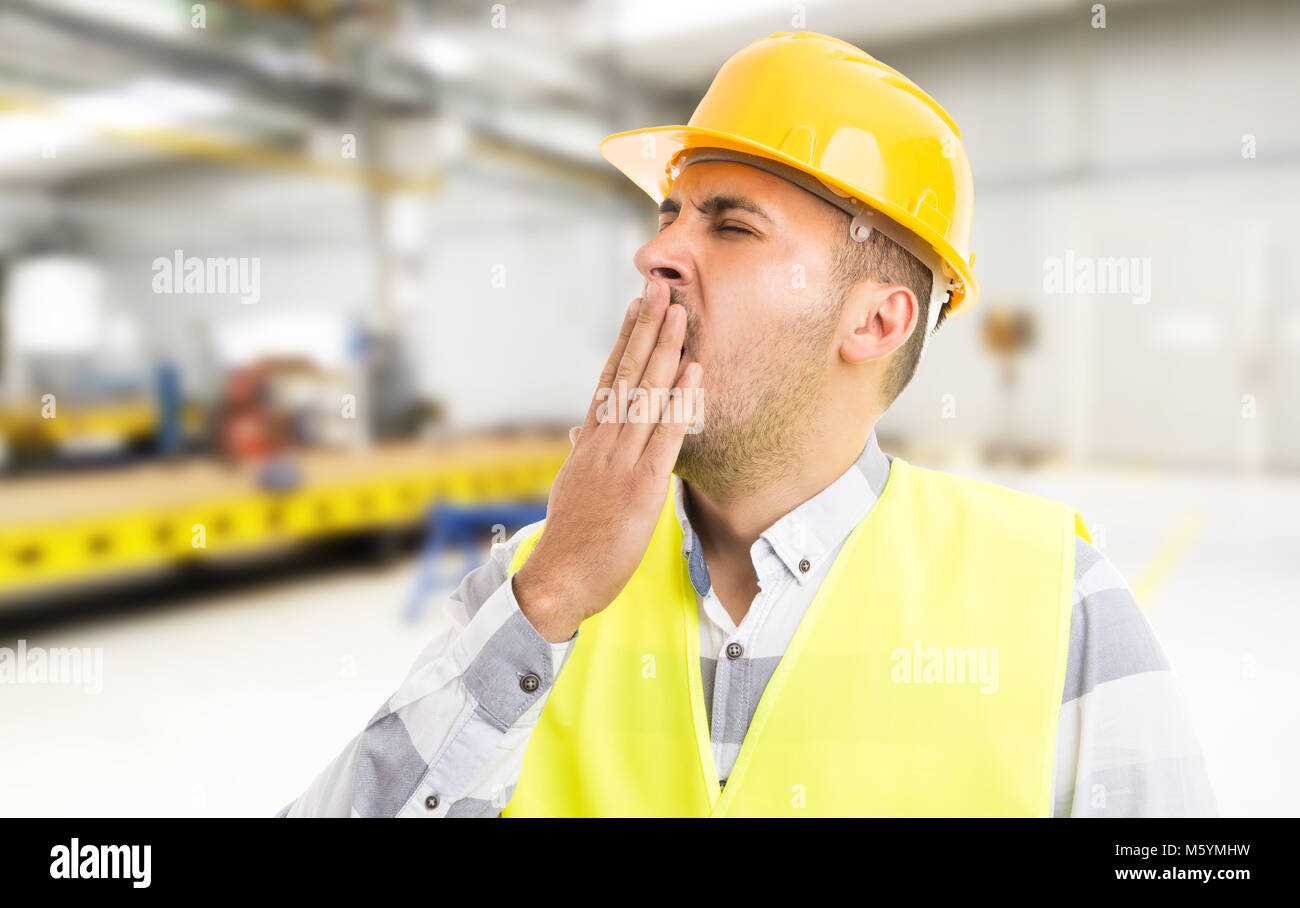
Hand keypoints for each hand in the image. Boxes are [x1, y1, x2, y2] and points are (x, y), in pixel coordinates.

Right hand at [513, 278, 701, 642]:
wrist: (561, 577)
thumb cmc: (572, 538)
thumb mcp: (572, 487)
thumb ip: (582, 455)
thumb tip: (582, 432)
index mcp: (589, 442)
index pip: (609, 379)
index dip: (625, 341)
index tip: (636, 309)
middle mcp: (603, 442)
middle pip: (627, 375)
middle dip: (646, 330)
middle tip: (661, 291)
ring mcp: (621, 462)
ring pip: (646, 394)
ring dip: (666, 351)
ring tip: (680, 314)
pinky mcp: (641, 485)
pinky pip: (665, 435)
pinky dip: (680, 400)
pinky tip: (693, 372)